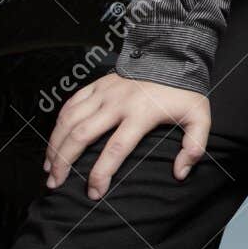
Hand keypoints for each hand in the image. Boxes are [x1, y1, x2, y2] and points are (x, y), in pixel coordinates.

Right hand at [43, 72, 209, 199]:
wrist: (172, 55)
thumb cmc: (183, 91)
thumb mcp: (199, 117)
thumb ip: (194, 146)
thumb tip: (180, 173)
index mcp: (140, 114)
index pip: (116, 149)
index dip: (101, 174)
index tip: (94, 193)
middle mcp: (116, 103)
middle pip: (81, 136)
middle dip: (64, 163)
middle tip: (55, 184)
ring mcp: (103, 92)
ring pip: (69, 120)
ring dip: (55, 145)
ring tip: (48, 168)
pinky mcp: (96, 84)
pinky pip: (70, 104)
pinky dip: (58, 124)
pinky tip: (54, 140)